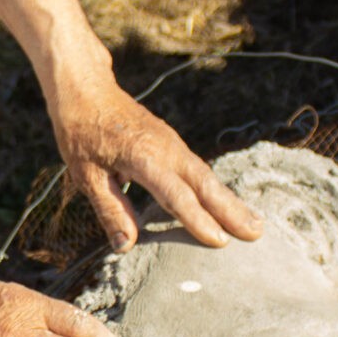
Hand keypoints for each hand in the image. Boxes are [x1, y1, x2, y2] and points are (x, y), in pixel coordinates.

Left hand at [51, 79, 262, 253]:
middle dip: (231, 210)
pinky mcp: (172, 144)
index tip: (219, 242)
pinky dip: (217, 189)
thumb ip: (109, 209)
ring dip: (231, 200)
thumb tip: (126, 246)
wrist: (86, 90)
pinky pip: (199, 170)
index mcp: (143, 157)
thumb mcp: (86, 175)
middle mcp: (166, 149)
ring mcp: (172, 144)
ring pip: (207, 176)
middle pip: (205, 183)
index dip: (197, 219)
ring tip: (255, 224)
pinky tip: (228, 205)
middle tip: (256, 234)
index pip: (176, 194)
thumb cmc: (81, 132)